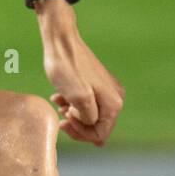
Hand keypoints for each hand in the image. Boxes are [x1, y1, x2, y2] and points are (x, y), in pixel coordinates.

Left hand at [39, 15, 124, 145]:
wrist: (61, 40)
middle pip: (96, 126)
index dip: (80, 133)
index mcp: (113, 104)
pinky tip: (58, 97)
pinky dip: (72, 103)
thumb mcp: (76, 98)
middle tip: (60, 116)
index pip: (99, 134)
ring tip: (58, 104)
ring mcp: (107, 90)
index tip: (63, 121)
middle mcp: (116, 98)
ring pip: (89, 114)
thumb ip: (88, 118)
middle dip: (76, 124)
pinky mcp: (97, 84)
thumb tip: (94, 128)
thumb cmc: (66, 67)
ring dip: (72, 114)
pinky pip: (87, 103)